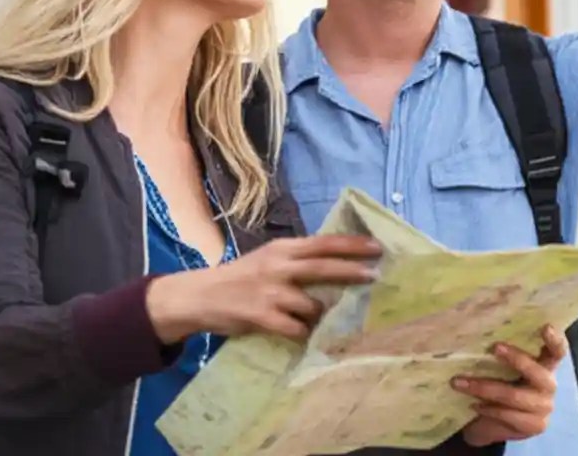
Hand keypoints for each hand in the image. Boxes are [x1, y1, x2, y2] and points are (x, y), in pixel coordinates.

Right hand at [146, 234, 381, 342]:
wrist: (200, 296)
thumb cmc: (240, 277)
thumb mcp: (268, 259)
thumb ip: (296, 260)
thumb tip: (337, 263)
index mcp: (282, 249)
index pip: (323, 243)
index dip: (351, 245)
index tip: (377, 247)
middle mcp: (278, 267)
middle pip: (323, 267)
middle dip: (352, 271)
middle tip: (374, 275)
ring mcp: (270, 292)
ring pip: (312, 305)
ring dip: (321, 315)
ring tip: (320, 319)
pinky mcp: (261, 316)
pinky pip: (296, 328)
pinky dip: (303, 333)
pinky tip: (302, 334)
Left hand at [453, 325, 567, 446]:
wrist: (492, 426)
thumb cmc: (498, 387)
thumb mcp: (502, 369)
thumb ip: (501, 353)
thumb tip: (476, 331)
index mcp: (546, 365)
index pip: (558, 351)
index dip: (555, 340)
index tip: (546, 327)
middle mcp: (549, 384)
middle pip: (538, 372)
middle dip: (517, 359)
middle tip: (495, 347)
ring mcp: (544, 407)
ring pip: (514, 396)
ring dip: (484, 388)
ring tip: (459, 382)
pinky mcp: (534, 426)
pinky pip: (507, 415)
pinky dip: (488, 408)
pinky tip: (473, 405)